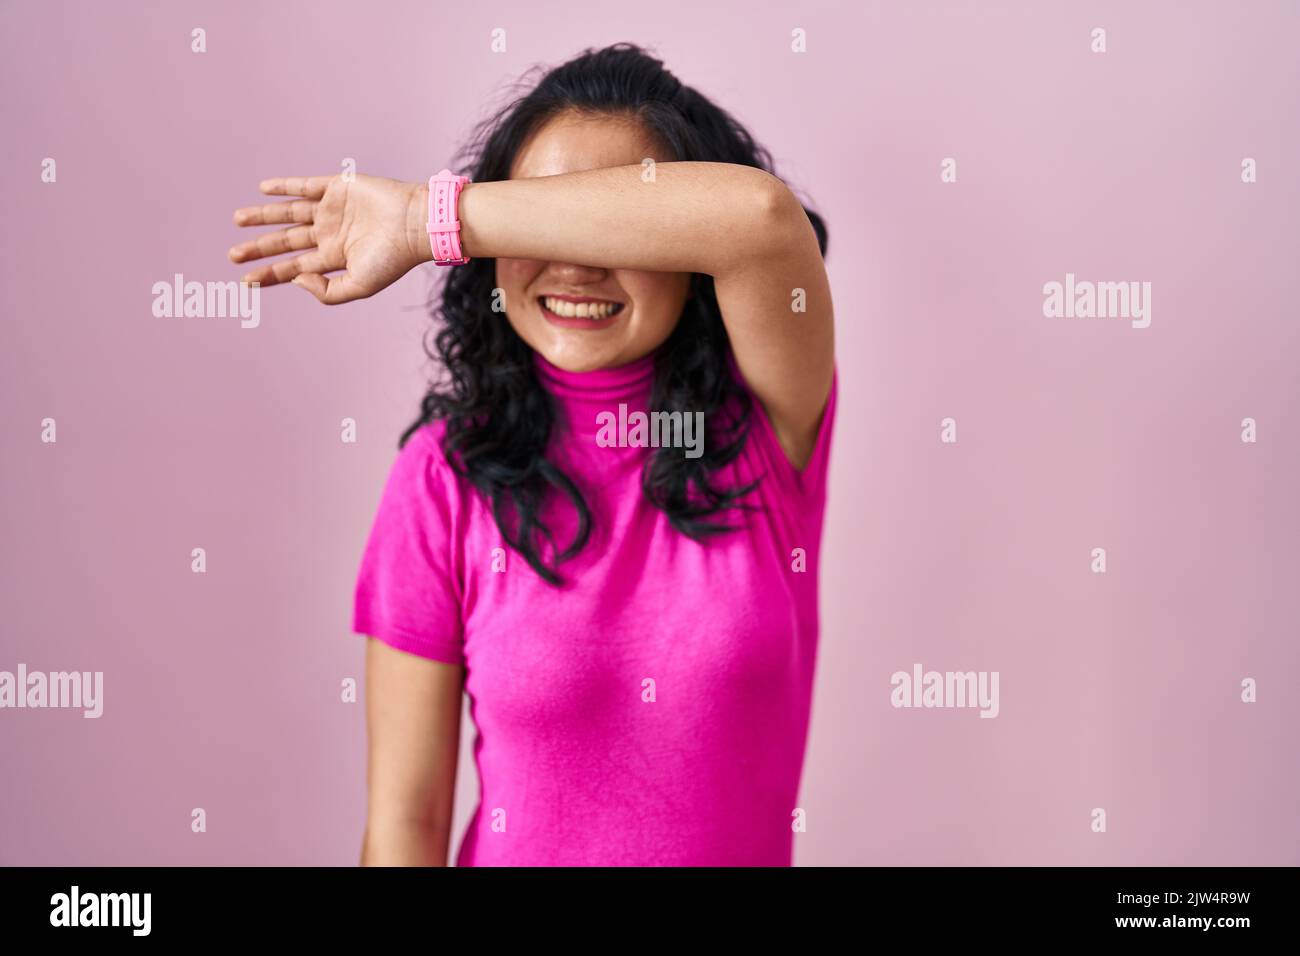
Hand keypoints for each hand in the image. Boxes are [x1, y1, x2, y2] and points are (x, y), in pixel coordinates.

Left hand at [229, 174, 430, 304]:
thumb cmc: (393, 259)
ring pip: (289, 213)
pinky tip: (264, 189)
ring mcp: (332, 210)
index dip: (270, 274)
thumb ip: (325, 290)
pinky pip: (305, 186)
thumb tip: (295, 278)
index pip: (294, 267)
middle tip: (233, 255)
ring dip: (264, 216)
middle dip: (259, 248)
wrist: (416, 225)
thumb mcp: (358, 286)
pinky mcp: (338, 188)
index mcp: (334, 258)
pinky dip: (285, 187)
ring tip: (238, 220)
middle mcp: (329, 234)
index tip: (245, 280)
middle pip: (286, 242)